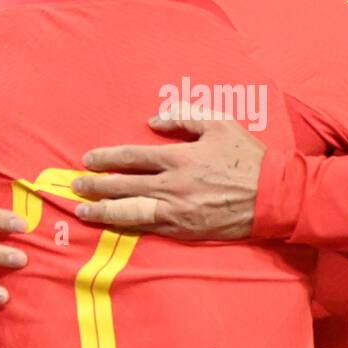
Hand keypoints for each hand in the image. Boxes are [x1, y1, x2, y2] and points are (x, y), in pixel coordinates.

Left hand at [72, 114, 265, 239]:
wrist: (272, 196)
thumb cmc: (247, 158)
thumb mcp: (219, 124)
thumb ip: (184, 117)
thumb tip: (155, 120)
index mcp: (179, 157)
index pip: (132, 156)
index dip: (107, 158)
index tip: (89, 159)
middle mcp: (172, 184)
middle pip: (123, 185)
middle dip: (95, 185)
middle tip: (75, 185)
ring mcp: (177, 210)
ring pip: (130, 210)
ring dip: (102, 210)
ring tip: (82, 210)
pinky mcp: (184, 229)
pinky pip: (148, 227)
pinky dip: (127, 225)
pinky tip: (113, 224)